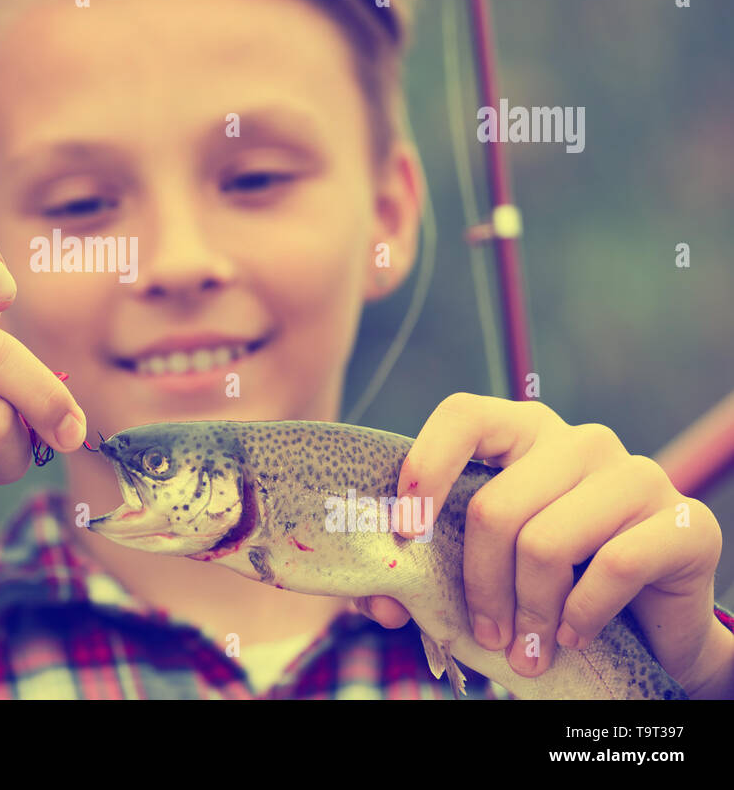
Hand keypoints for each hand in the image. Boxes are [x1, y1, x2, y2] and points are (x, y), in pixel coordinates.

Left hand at [354, 393, 731, 697]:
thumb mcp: (484, 569)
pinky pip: (613, 566)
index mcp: (523, 433)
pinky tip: (573, 633)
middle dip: (480, 585)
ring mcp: (636, 474)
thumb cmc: (549, 584)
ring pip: (546, 542)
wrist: (652, 623)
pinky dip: (581, 614)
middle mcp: (578, 441)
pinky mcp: (684, 519)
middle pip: (496, 506)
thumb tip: (376, 602)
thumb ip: (424, 574)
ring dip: (529, 611)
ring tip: (527, 647)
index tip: (405, 531)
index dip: (425, 467)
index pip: (462, 414)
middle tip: (487, 634)